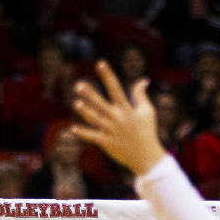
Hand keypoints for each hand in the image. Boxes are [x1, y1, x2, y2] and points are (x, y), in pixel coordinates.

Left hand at [70, 61, 166, 175]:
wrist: (146, 157)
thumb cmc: (147, 131)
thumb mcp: (147, 111)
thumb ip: (141, 95)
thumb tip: (143, 80)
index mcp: (126, 108)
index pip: (116, 88)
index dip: (107, 75)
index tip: (100, 63)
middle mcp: (117, 118)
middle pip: (101, 103)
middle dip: (90, 94)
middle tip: (79, 85)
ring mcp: (111, 130)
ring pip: (95, 119)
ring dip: (86, 112)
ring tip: (76, 103)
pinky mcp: (106, 143)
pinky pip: (92, 137)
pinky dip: (83, 133)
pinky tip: (72, 128)